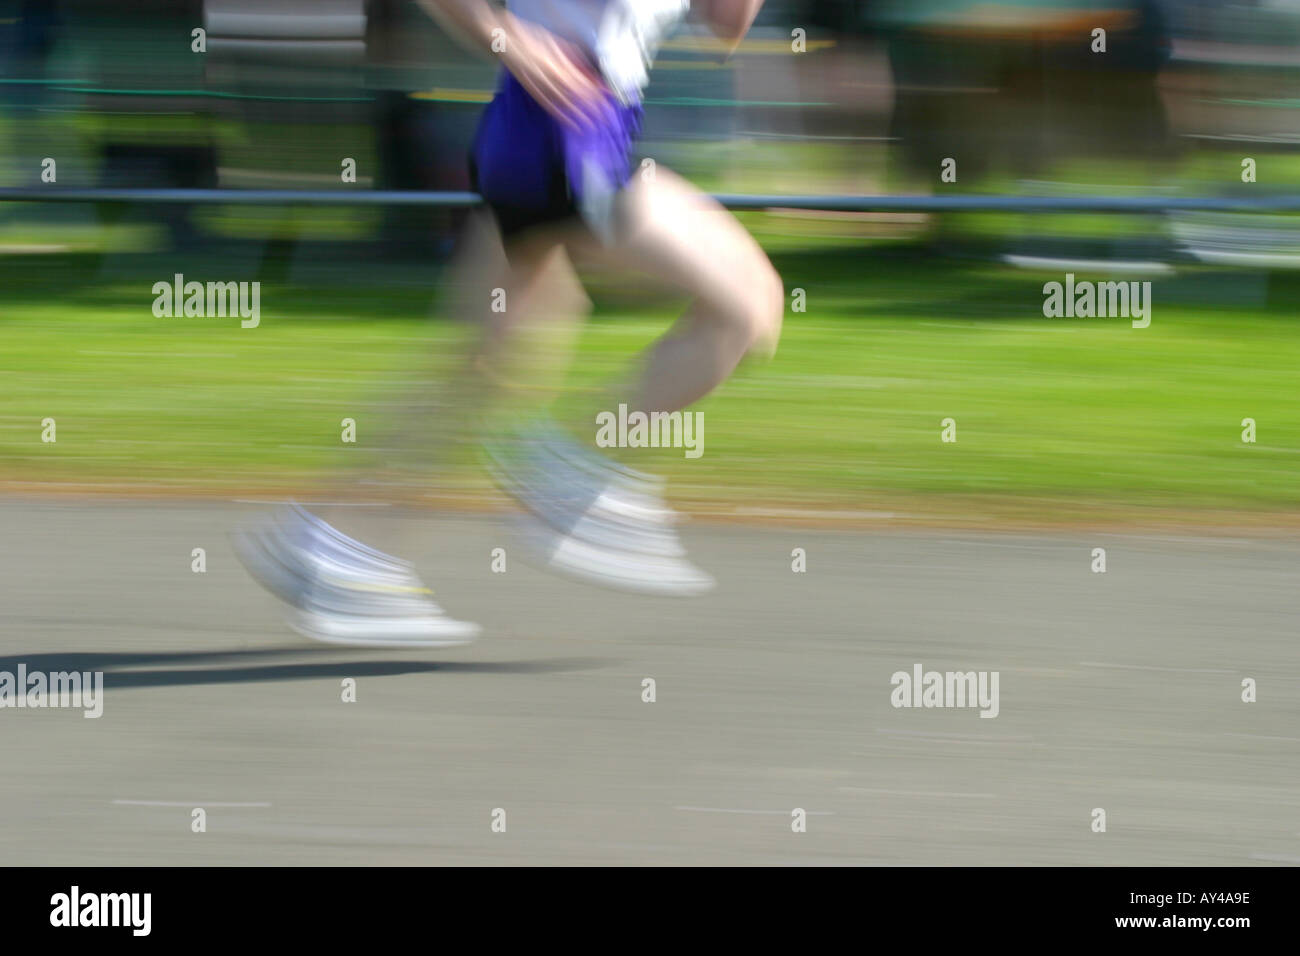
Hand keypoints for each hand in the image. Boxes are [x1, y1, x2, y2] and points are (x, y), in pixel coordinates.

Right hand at [498, 14, 605, 128]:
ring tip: (592, 126)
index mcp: (557, 63)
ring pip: (564, 103)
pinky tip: (570, 124)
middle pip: (576, 95)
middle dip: (592, 107)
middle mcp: (550, 76)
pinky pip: (548, 106)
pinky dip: (560, 116)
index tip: (608, 98)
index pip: (582, 80)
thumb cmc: (531, 38)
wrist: (504, 41)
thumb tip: (588, 70)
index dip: (596, 91)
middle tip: (606, 117)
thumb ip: (572, 57)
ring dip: (580, 115)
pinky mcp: (531, 91)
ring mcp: (540, 85)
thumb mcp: (555, 43)